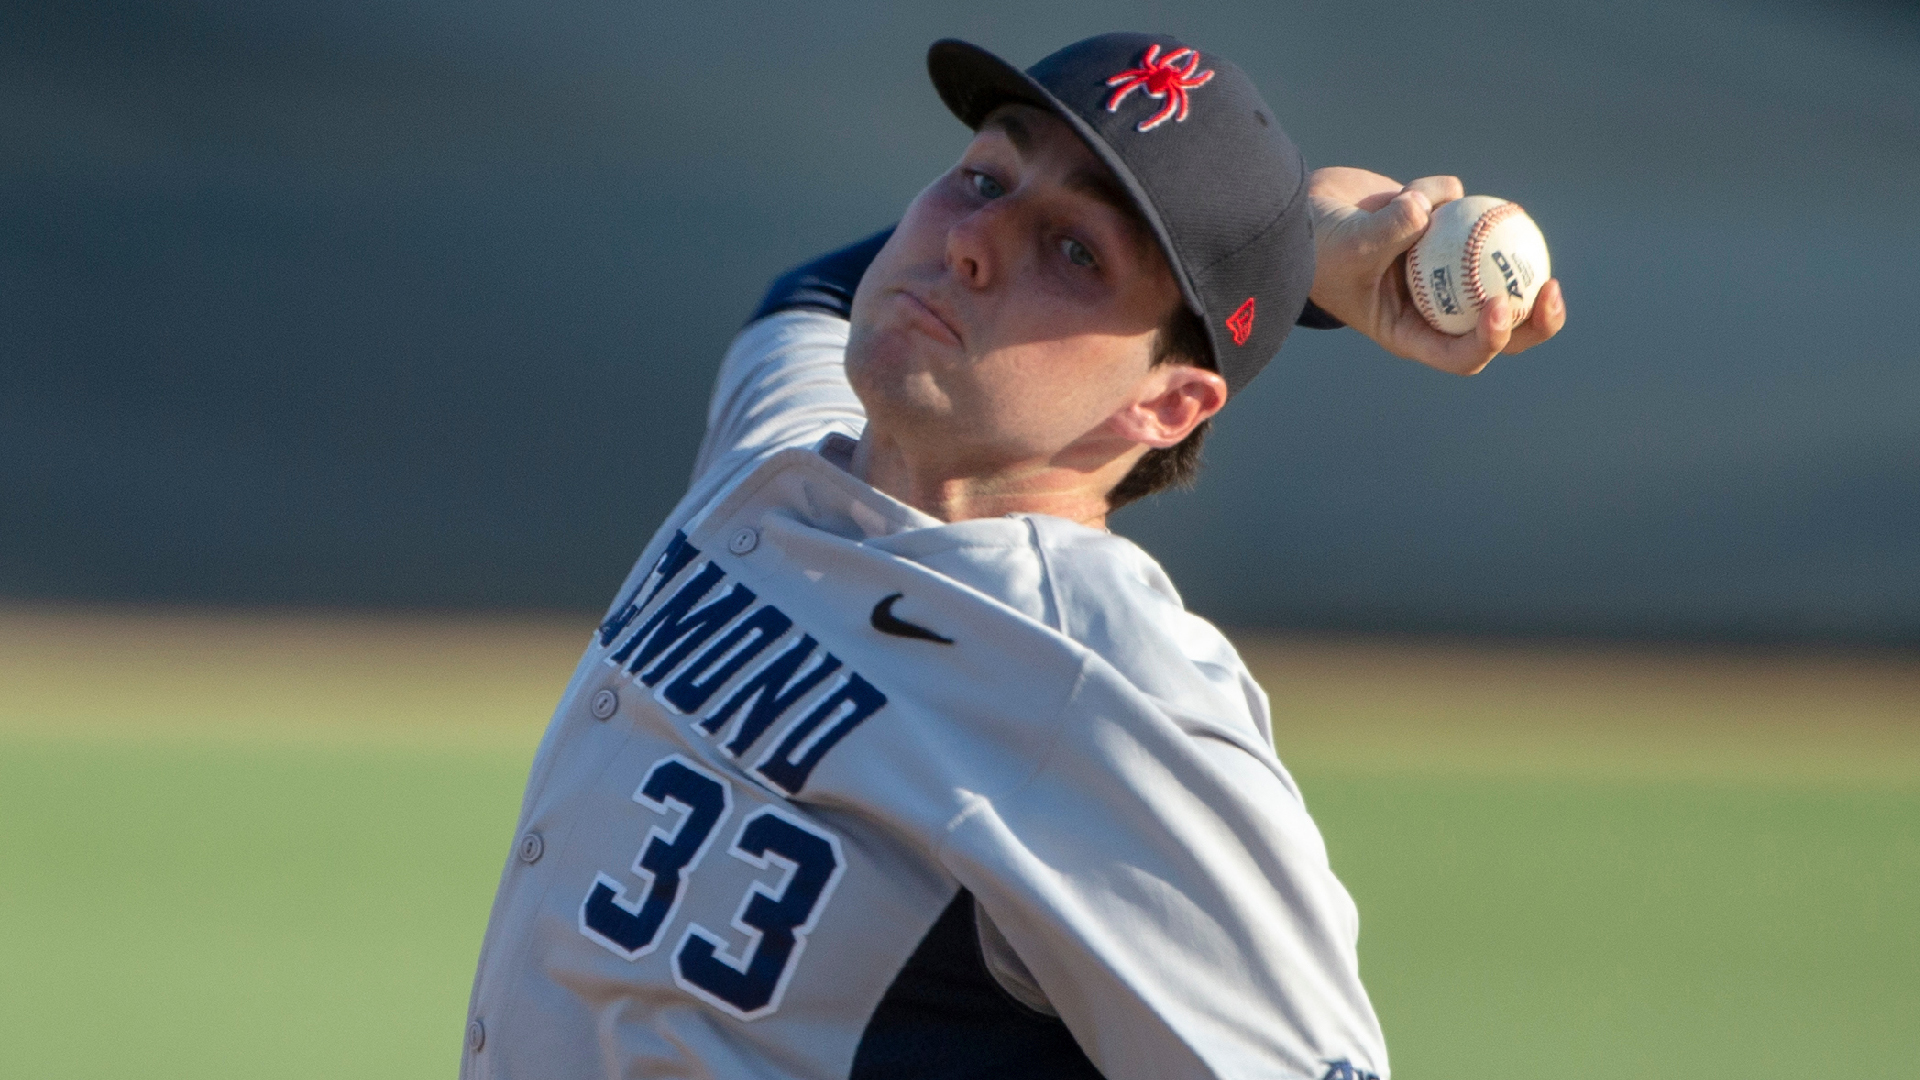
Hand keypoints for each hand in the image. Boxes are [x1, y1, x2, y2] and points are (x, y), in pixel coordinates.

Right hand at [1306, 167, 1565, 374]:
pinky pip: (1464, 211)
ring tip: (1502, 214)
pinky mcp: (1442, 228)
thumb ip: (1387, 231)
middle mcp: (1433, 306)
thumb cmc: (1315, 242)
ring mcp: (1442, 268)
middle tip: (1551, 287)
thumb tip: (1427, 211)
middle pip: (1499, 324)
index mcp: (1411, 332)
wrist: (1301, 208)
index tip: (1500, 305)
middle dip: (1533, 314)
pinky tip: (1417, 190)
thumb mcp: (1346, 246)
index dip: (1491, 340)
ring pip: (1490, 265)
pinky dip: (1444, 196)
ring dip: (1492, 240)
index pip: (1461, 354)